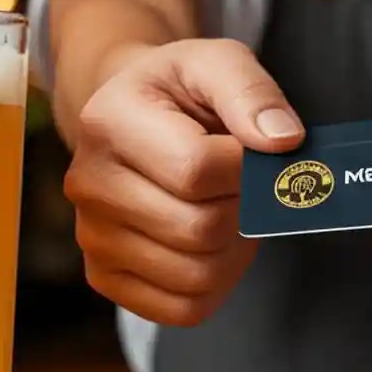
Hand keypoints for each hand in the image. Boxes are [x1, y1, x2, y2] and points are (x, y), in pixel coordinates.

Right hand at [63, 39, 304, 325]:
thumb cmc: (181, 92)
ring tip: (228, 207)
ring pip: (198, 275)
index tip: (249, 149)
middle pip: (200, 228)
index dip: (246, 166)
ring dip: (236, 248)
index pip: (198, 170)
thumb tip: (284, 141)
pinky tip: (214, 244)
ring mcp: (92, 237)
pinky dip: (217, 283)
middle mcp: (87, 184)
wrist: (132, 115)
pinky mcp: (105, 278)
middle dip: (243, 208)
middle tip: (241, 183)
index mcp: (108, 122)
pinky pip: (184, 309)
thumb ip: (252, 92)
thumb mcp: (218, 63)